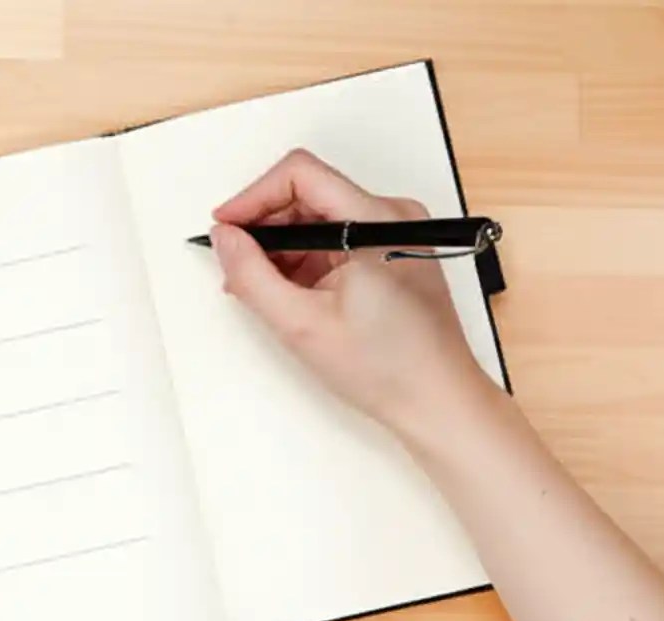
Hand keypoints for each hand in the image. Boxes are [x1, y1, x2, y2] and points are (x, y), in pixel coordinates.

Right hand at [209, 149, 493, 435]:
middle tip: (237, 266)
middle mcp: (392, 218)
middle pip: (309, 194)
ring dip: (283, 249)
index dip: (253, 197)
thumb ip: (251, 274)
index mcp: (377, 222)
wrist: (438, 402)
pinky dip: (306, 262)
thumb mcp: (302, 323)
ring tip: (265, 291)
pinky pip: (337, 241)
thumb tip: (225, 239)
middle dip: (265, 227)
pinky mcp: (392, 254)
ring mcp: (394, 235)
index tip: (227, 227)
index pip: (300, 174)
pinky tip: (292, 295)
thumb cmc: (391, 368)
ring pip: (320, 219)